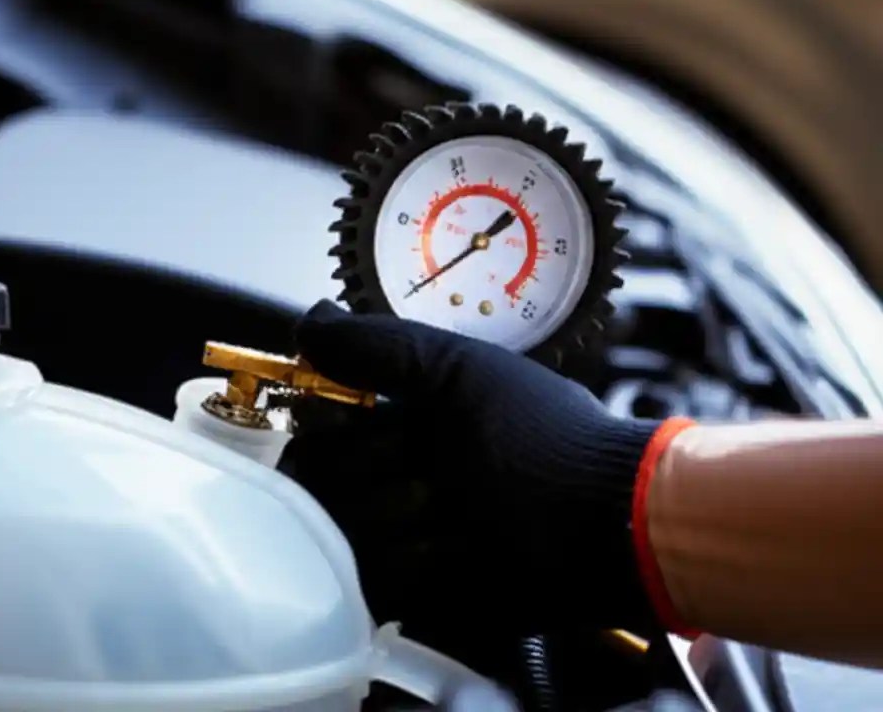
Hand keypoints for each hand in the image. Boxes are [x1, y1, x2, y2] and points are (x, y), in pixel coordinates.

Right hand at [280, 300, 663, 633]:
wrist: (605, 527)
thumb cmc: (542, 441)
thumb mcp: (461, 373)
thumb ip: (381, 346)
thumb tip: (309, 321)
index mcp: (403, 419)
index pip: (318, 423)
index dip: (332, 424)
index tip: (360, 423)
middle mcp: (394, 475)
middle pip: (320, 480)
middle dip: (372, 476)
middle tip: (431, 475)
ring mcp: (400, 537)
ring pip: (339, 533)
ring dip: (396, 523)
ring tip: (455, 517)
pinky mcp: (412, 595)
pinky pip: (367, 584)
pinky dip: (408, 569)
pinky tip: (453, 555)